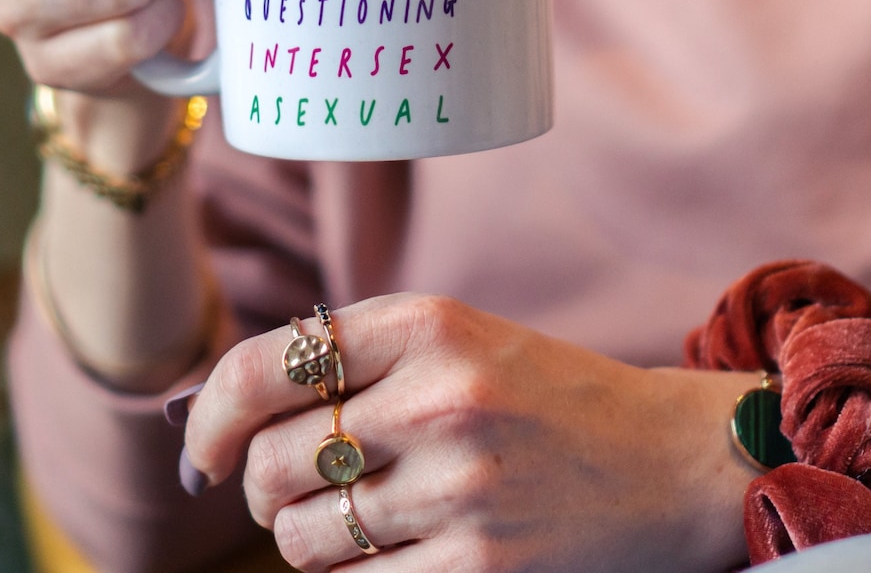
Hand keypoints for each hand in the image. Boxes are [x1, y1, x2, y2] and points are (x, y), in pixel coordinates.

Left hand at [183, 294, 756, 572]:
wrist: (667, 458)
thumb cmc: (543, 392)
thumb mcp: (452, 339)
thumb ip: (351, 362)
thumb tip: (223, 417)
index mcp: (425, 321)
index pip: (266, 366)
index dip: (211, 414)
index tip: (203, 448)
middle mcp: (437, 396)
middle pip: (273, 463)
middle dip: (263, 486)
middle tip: (296, 486)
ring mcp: (460, 487)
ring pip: (302, 537)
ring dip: (306, 537)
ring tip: (357, 516)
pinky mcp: (479, 567)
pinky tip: (394, 547)